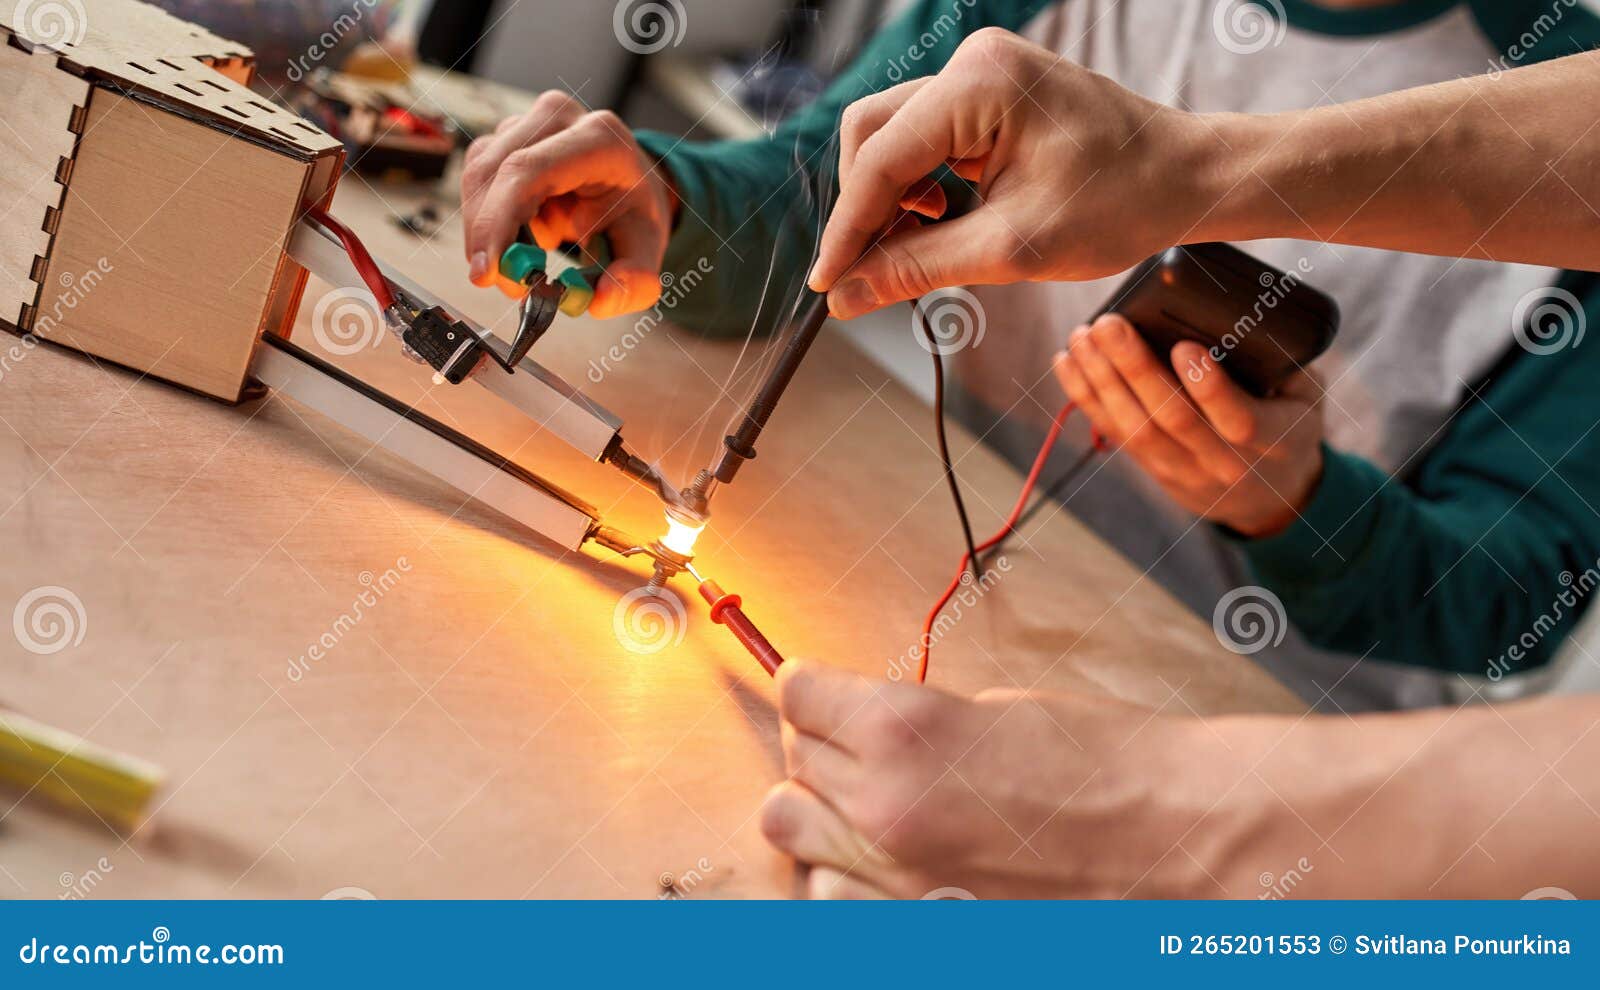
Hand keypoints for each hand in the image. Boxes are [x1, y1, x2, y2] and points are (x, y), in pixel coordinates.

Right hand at [460, 92, 675, 318]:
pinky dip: (490, 221)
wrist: (629, 184)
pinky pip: (477, 183)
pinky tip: (521, 237)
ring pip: (477, 178)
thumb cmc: (633, 211)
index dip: (497, 220)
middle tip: (509, 285)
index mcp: (599, 139)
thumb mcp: (648, 249)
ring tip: (527, 260)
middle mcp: (559, 118)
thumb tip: (599, 300)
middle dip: (488, 237)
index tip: (486, 271)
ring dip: (489, 232)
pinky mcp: (505, 137)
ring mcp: (527, 123)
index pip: (529, 171)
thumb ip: (635, 281)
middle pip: (492, 172)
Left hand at [759, 660, 1255, 898]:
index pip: (797, 694)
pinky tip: (891, 861)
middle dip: (819, 742)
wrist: (1183, 845)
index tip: (822, 689)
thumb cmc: (1116, 769)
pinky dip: (845, 877)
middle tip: (857, 740)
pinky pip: (830, 898)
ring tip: (872, 803)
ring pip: (792, 830)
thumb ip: (916, 719)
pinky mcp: (913, 928)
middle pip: (791, 760)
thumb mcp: (1000, 708)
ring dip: (822, 810)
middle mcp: (882, 810)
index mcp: (903, 733)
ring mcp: (892, 883)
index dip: (813, 686)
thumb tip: (867, 723)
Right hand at [807, 28, 1215, 318]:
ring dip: (891, 201)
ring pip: (893, 139)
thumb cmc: (1122, 203)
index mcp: (981, 84)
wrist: (1186, 179)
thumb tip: (845, 296)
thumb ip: (920, 268)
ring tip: (917, 251)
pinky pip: (925, 141)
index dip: (848, 227)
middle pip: (873, 135)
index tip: (827, 284)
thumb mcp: (1013, 247)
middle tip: (870, 273)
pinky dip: (918, 190)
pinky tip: (941, 224)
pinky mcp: (987, 98)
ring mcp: (979, 77)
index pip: (882, 157)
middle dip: (866, 208)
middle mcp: (972, 64)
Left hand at [1055, 314, 1324, 537]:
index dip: (1209, 387)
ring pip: (1138, 430)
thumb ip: (1279, 361)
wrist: (1272, 496)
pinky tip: (1067, 362)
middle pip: (1173, 420)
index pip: (1239, 420)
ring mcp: (1185, 471)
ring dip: (1103, 381)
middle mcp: (1226, 463)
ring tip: (1082, 337)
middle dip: (1137, 370)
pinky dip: (1087, 398)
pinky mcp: (1154, 470)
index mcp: (1276, 440)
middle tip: (1110, 326)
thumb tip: (1233, 311)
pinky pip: (1117, 435)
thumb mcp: (1305, 396)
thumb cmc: (1288, 423)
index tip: (1184, 347)